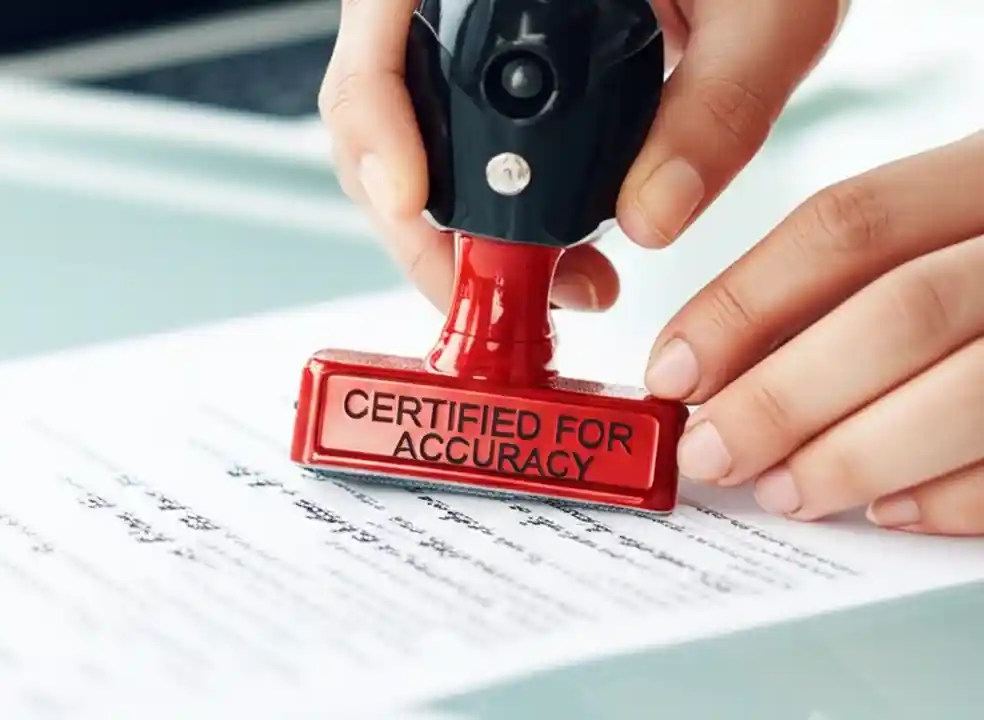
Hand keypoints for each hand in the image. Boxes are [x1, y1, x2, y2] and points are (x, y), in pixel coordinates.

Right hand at [318, 0, 845, 311]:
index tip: (411, 205)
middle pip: (377, 104)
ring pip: (403, 132)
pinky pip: (447, 137)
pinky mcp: (486, 62)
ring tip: (552, 278)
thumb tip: (653, 217)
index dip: (376, 127)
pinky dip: (483, 206)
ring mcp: (459, 24)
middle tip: (505, 291)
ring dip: (455, 227)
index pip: (380, 36)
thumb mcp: (768, 7)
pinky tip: (542, 240)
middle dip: (422, 221)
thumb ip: (721, 103)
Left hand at [645, 132, 983, 534]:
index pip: (850, 224)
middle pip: (904, 309)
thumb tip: (714, 368)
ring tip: (786, 490)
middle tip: (712, 451)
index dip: (746, 301)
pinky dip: (956, 495)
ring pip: (971, 388)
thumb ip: (853, 284)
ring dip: (859, 452)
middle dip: (786, 394)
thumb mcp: (948, 234)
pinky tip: (890, 512)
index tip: (673, 368)